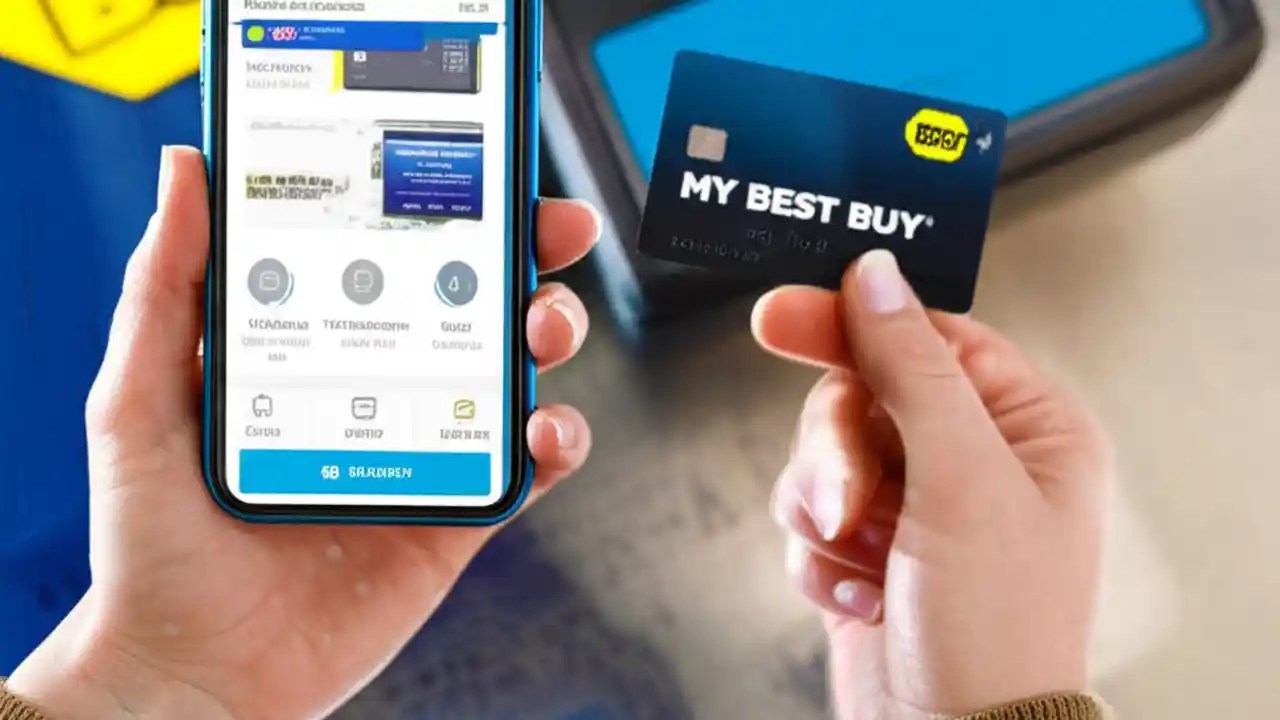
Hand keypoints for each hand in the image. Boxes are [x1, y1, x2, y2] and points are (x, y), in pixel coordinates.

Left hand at [7, 146, 600, 718]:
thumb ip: (165, 289)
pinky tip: (543, 429)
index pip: (391, 255)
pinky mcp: (456, 516)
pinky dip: (557, 440)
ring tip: (542, 330)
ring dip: (551, 332)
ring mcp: (424, 447)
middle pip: (472, 300)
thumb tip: (184, 174)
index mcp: (316, 347)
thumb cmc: (153, 542)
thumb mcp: (138, 401)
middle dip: (527, 256)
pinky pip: (526, 468)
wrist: (193, 671)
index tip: (487, 169)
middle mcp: (380, 387)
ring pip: (514, 370)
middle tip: (552, 232)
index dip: (447, 207)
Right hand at [752, 251, 1112, 717]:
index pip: (925, 336)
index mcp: (1025, 426)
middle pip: (859, 397)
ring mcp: (916, 506)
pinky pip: (809, 517)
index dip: (851, 320)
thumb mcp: (963, 478)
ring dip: (827, 513)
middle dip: (838, 454)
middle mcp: (971, 458)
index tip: (778, 314)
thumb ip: (914, 368)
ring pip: (823, 456)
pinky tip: (863, 597)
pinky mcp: (869, 551)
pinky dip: (820, 559)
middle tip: (845, 504)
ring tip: (865, 562)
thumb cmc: (996, 626)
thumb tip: (877, 276)